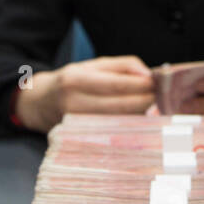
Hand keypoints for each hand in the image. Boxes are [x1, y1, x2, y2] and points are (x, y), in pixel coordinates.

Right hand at [14, 55, 154, 132]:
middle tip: (162, 96)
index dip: (141, 86)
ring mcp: (77, 124)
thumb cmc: (72, 81)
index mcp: (76, 80)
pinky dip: (129, 125)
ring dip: (141, 114)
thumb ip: (123, 65)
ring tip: (153, 105)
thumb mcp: (93, 65)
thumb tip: (148, 75)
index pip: (116, 85)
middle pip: (120, 107)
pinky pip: (113, 132)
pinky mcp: (81, 138)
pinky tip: (139, 118)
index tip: (158, 84)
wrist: (40, 103)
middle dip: (146, 101)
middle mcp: (74, 103)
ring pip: (119, 122)